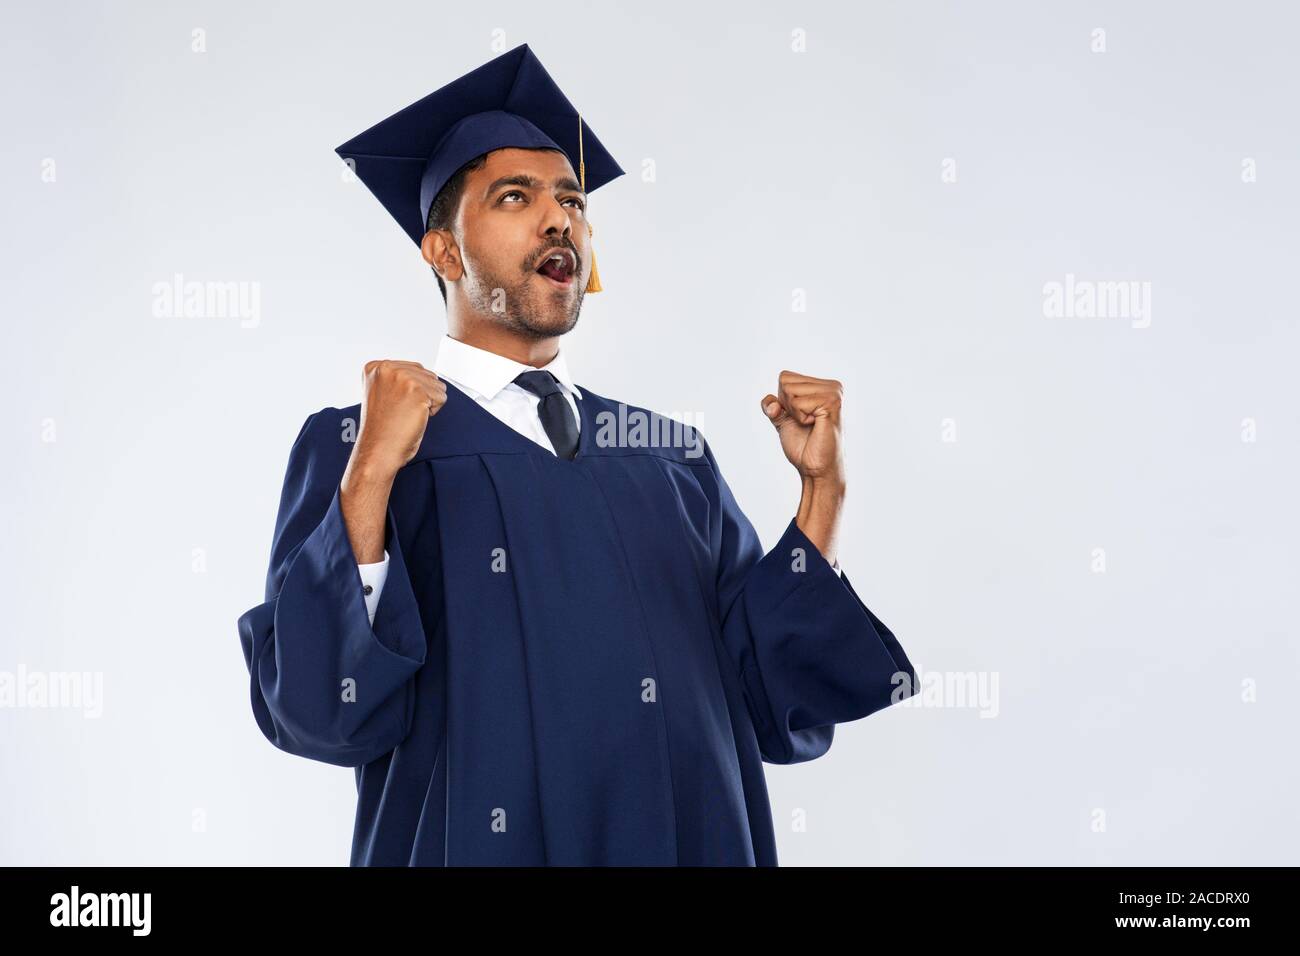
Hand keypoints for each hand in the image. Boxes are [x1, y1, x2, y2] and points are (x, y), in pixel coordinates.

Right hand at [351, 360, 447, 479]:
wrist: (378, 449)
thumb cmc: (384, 428)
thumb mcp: (384, 393)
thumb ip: (399, 379)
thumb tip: (428, 375)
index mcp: (376, 367)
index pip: (414, 369)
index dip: (412, 391)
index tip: (395, 404)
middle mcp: (387, 368)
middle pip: (427, 374)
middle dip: (422, 395)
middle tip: (402, 411)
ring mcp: (402, 377)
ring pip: (437, 385)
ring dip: (428, 403)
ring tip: (407, 414)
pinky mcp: (417, 390)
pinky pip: (441, 397)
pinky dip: (433, 411)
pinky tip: (415, 417)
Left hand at [760, 370, 844, 485]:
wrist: (815, 469)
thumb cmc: (804, 446)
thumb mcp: (782, 421)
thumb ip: (772, 406)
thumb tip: (772, 403)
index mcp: (823, 386)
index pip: (785, 377)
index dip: (783, 400)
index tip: (799, 418)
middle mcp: (832, 386)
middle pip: (785, 381)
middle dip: (787, 406)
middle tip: (806, 423)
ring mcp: (833, 393)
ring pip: (789, 390)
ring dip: (794, 413)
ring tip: (812, 425)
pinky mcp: (831, 403)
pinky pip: (797, 403)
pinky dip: (800, 418)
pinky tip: (815, 426)